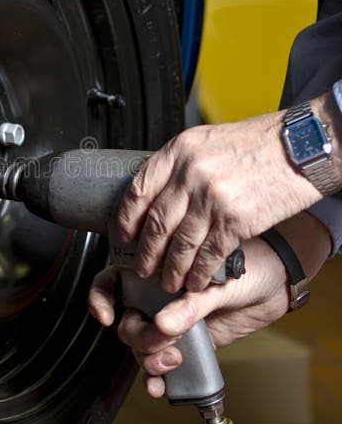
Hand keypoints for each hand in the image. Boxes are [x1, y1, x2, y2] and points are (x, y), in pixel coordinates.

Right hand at [88, 212, 330, 397]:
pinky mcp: (188, 345)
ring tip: (170, 362)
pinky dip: (157, 380)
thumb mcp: (218, 281)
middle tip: (164, 339)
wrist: (278, 285)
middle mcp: (158, 296)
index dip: (101, 298)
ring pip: (141, 346)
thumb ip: (191, 305)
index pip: (113, 281)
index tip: (107, 315)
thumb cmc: (249, 265)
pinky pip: (163, 365)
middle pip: (126, 321)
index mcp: (158, 269)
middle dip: (139, 336)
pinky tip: (160, 387)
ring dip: (148, 359)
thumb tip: (164, 325)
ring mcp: (172, 322)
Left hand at [117, 108, 323, 291]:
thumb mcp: (205, 142)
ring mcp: (211, 198)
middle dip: (146, 253)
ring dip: (172, 270)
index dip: (127, 220)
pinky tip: (197, 281)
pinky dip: (199, 274)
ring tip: (169, 282)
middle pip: (156, 223)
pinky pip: (208, 255)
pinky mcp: (234, 221)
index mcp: (179, 151)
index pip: (138, 191)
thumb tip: (157, 194)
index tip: (125, 236)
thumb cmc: (256, 144)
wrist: (298, 148)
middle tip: (143, 268)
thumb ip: (179, 166)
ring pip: (179, 245)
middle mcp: (190, 174)